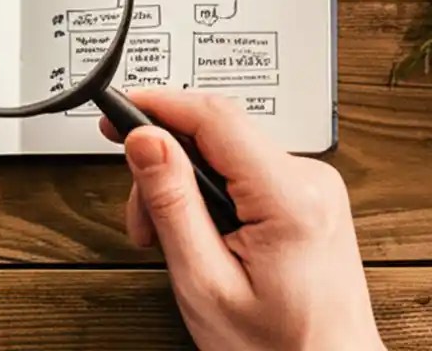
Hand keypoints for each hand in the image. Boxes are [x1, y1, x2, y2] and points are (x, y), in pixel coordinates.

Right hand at [100, 89, 384, 350]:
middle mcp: (311, 179)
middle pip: (214, 136)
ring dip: (186, 187)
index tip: (117, 111)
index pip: (215, 118)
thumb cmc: (278, 348)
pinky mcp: (308, 194)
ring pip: (225, 154)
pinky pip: (244, 171)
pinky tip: (203, 235)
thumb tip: (145, 139)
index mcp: (290, 198)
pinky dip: (212, 196)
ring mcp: (314, 185)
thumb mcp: (204, 282)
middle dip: (165, 169)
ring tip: (173, 242)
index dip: (159, 106)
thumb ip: (172, 204)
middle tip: (142, 224)